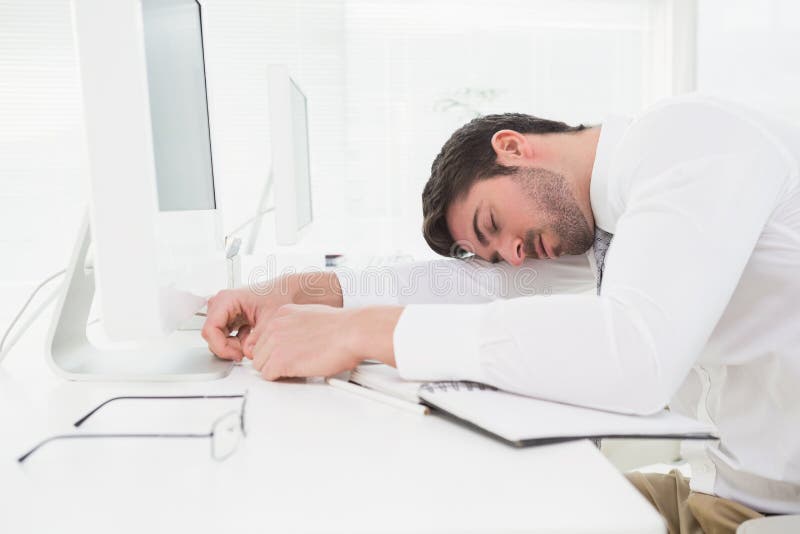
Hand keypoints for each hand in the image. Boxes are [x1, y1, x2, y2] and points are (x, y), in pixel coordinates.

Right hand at [201, 285, 291, 361]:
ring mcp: (222, 311)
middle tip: (246, 350)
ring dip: (232, 345)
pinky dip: (235, 341)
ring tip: (250, 340)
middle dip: (228, 347)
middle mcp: (220, 304)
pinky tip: (248, 334)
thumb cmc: (277, 297)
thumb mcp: (270, 319)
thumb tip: (248, 353)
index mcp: (226, 299)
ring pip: (216, 338)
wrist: (283, 292)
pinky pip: (223, 336)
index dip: (221, 347)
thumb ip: (258, 338)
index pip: (210, 329)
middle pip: (212, 335)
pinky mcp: (227, 318)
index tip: (237, 355)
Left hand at [252, 304, 402, 380]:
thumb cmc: (341, 327)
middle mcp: (275, 326)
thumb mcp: (311, 316)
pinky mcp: (280, 360)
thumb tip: (293, 339)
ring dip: (277, 371)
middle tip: (292, 365)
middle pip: (259, 352)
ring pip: (261, 366)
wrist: (352, 332)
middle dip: (273, 361)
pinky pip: (268, 376)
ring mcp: (276, 343)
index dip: (272, 350)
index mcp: (282, 314)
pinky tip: (298, 372)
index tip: (282, 355)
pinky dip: (281, 378)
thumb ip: (295, 326)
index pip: (262, 337)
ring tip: (297, 369)